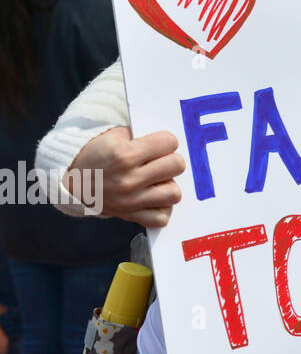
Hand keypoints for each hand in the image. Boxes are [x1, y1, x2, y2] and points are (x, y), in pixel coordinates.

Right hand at [62, 127, 185, 227]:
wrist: (71, 182)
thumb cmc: (96, 156)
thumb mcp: (113, 136)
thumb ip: (141, 135)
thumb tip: (167, 140)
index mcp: (125, 155)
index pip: (170, 142)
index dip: (166, 141)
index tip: (159, 144)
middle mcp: (129, 179)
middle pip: (177, 165)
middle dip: (171, 160)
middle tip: (159, 161)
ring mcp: (130, 200)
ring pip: (174, 193)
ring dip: (169, 185)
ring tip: (157, 180)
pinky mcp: (130, 215)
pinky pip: (161, 218)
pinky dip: (162, 209)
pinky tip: (154, 198)